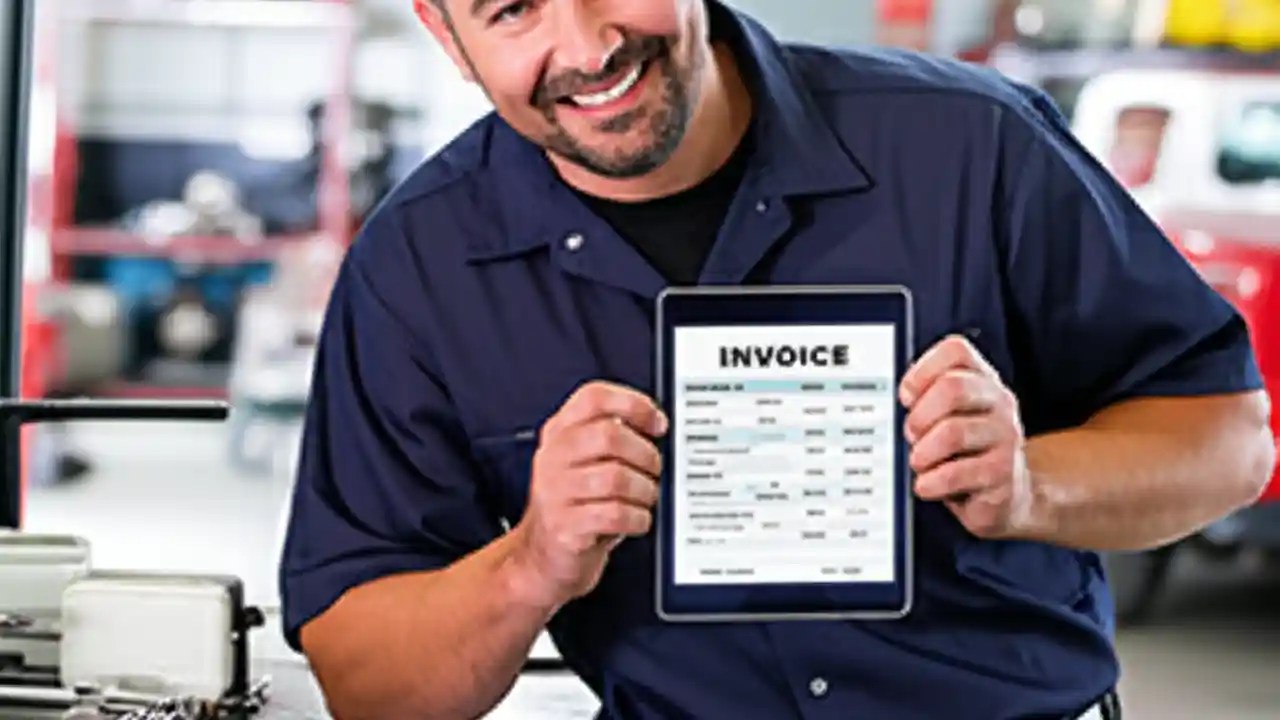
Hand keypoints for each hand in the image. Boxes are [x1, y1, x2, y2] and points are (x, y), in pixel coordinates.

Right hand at [510, 381, 667, 608]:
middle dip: (646, 454)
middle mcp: (553, 458)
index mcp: (559, 434)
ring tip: (645, 499)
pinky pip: (615, 514)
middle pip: (610, 435)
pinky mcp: (565, 526)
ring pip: (616, 477)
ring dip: (644, 490)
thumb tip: (657, 427)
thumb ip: (612, 439)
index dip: (633, 404)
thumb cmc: (575, 507)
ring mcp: (555, 492)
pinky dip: (637, 518)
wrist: (541, 558)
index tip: (657, 423)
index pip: (594, 397)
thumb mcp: (584, 464)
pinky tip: (636, 520)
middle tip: (654, 470)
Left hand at [899, 335, 1037, 538]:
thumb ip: (925, 402)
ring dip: (923, 452)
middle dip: (919, 416)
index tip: (906, 397)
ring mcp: (1005, 436)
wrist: (1005, 495)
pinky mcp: (1003, 472)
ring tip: (920, 462)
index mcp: (981, 380)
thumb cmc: (964, 453)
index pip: (956, 352)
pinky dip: (931, 482)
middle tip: (911, 435)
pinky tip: (927, 485)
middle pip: (953, 388)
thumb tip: (894, 403)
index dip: (922, 370)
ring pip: (952, 433)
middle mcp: (999, 402)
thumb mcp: (947, 419)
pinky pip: (956, 473)